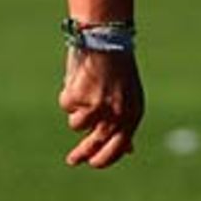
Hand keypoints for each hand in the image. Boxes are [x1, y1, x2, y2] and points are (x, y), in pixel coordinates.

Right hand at [58, 48, 144, 167]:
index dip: (105, 158)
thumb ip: (125, 123)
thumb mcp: (128, 96)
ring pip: (76, 124)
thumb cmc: (117, 65)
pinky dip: (69, 93)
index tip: (93, 163)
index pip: (119, 147)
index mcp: (133, 112)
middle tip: (72, 160)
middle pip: (95, 143)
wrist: (105, 36)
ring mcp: (96, 107)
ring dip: (77, 109)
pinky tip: (79, 77)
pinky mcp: (78, 98)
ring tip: (85, 86)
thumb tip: (129, 150)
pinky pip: (67, 105)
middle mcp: (116, 113)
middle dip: (82, 153)